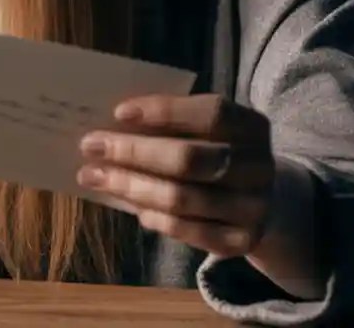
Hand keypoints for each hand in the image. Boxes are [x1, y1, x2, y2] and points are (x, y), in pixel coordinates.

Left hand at [76, 94, 275, 257]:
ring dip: (130, 186)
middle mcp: (260, 167)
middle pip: (190, 159)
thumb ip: (171, 125)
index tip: (118, 113)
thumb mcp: (206, 132)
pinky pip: (189, 231)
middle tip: (89, 146)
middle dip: (133, 152)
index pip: (211, 113)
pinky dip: (156, 218)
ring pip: (182, 198)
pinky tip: (134, 208)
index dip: (165, 111)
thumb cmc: (216, 153)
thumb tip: (110, 126)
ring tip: (93, 177)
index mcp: (252, 127)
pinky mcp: (242, 242)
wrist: (263, 201)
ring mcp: (254, 207)